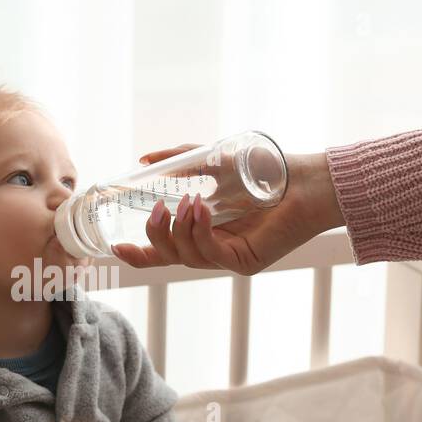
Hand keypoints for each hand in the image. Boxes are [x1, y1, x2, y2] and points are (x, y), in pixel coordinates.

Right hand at [110, 146, 344, 276]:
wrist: (305, 180)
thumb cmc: (266, 170)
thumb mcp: (212, 161)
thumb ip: (180, 161)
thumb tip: (145, 160)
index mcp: (204, 232)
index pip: (166, 251)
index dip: (140, 255)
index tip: (116, 249)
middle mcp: (215, 249)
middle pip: (169, 256)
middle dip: (155, 236)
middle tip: (156, 209)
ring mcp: (229, 258)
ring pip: (186, 256)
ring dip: (179, 228)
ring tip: (188, 201)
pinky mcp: (245, 261)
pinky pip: (209, 255)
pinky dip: (199, 231)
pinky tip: (201, 208)